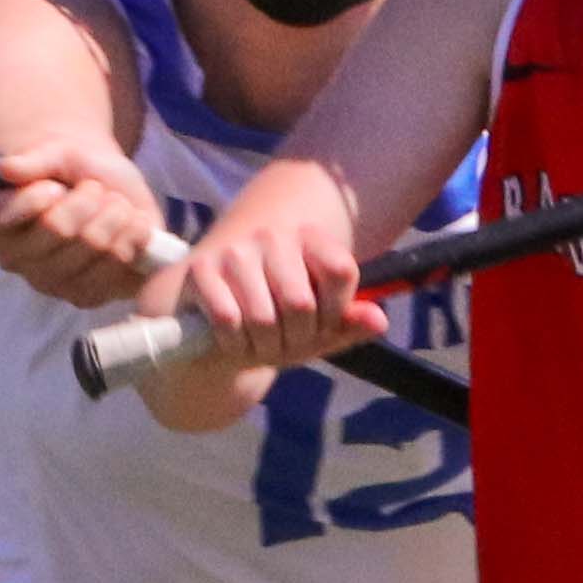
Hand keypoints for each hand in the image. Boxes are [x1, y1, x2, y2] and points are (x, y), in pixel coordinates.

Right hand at [0, 133, 165, 308]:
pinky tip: (131, 226)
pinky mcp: (87, 297)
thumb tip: (6, 169)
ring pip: (93, 244)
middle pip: (58, 227)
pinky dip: (133, 236)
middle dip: (88, 198)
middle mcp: (17, 259)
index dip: (37, 196)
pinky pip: (117, 266)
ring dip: (115, 214)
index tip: (55, 187)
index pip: (4, 215)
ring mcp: (51, 283)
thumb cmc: (76, 172)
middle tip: (95, 189)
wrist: (113, 192)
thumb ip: (33, 160)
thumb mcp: (58, 153)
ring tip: (116, 206)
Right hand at [155, 204, 383, 370]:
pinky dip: (233, 344)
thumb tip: (380, 320)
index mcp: (310, 239)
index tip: (319, 326)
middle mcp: (274, 235)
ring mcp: (236, 250)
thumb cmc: (271, 325)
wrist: (204, 319)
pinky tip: (230, 342)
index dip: (334, 313)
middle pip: (301, 303)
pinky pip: (228, 321)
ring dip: (262, 347)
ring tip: (256, 345)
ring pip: (264, 317)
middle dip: (294, 340)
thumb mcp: (315, 330)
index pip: (341, 271)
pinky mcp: (202, 269)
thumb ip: (348, 325)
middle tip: (281, 344)